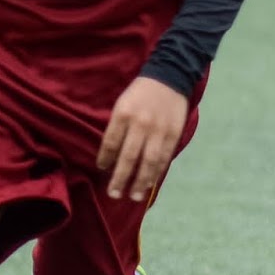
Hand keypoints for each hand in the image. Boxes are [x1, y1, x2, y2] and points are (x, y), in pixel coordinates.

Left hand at [97, 76, 188, 200]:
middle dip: (121, 177)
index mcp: (123, 114)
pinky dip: (156, 172)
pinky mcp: (173, 133)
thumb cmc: (139, 93)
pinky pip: (164, 157)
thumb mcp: (122, 104)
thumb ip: (117, 127)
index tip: (101, 169)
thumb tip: (111, 155)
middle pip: (128, 156)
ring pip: (148, 161)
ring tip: (134, 196)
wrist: (168, 78)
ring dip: (141, 181)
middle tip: (114, 194)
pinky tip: (150, 183)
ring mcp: (159, 130)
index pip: (110, 142)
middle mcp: (140, 124)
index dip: (105, 159)